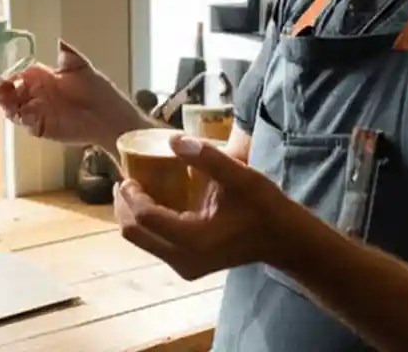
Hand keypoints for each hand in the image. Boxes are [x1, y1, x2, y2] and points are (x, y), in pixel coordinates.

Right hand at [0, 40, 141, 148]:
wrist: (110, 116)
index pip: (19, 75)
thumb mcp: (80, 66)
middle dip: (3, 92)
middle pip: (13, 93)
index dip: (9, 76)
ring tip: (3, 103)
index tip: (2, 76)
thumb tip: (57, 38)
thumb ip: (65, 54)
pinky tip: (19, 114)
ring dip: (7, 106)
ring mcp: (40, 112)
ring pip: (15, 109)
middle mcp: (39, 95)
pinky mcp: (43, 128)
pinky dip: (20, 119)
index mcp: (44, 78)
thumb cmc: (98, 89)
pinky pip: (26, 124)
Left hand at [114, 135, 307, 280]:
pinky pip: (152, 243)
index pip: (146, 218)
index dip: (132, 195)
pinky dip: (145, 222)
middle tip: (128, 179)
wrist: (282, 240)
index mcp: (195, 239)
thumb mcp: (242, 176)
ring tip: (138, 187)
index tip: (130, 174)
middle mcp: (185, 259)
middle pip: (134, 233)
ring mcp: (184, 266)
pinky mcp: (186, 265)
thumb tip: (173, 140)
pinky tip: (153, 201)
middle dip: (125, 205)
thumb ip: (208, 158)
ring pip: (140, 240)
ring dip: (132, 213)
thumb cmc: (264, 207)